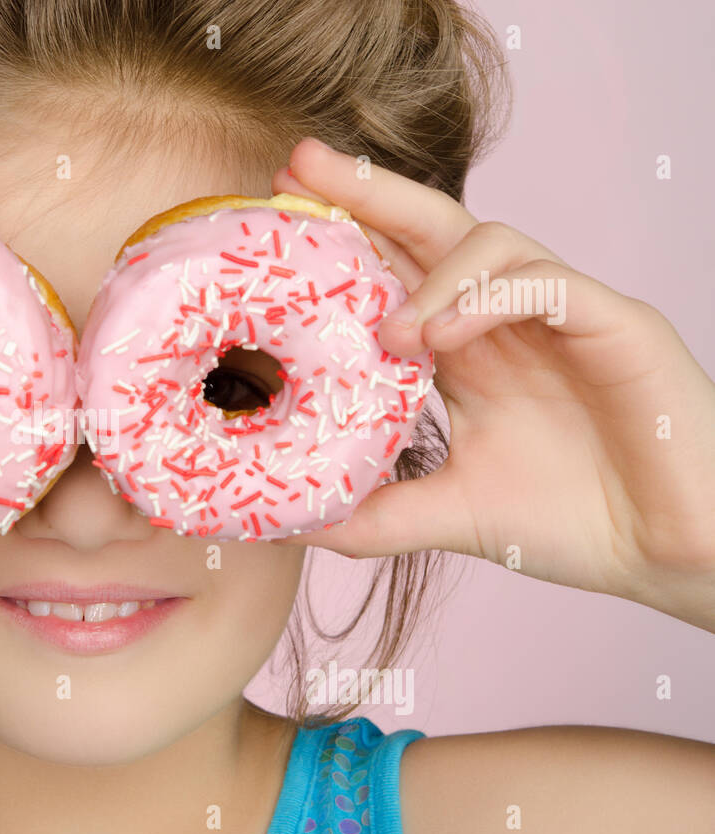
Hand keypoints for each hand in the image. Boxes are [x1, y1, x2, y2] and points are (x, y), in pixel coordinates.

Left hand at [273, 139, 714, 630]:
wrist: (669, 554)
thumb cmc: (575, 522)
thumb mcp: (451, 514)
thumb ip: (376, 515)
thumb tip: (293, 525)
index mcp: (469, 351)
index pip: (398, 271)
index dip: (343, 238)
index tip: (276, 215)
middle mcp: (508, 320)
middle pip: (433, 228)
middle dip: (366, 193)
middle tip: (297, 166)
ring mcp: (563, 316)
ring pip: (493, 241)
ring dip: (431, 272)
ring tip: (390, 328)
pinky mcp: (615, 326)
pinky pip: (547, 284)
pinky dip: (490, 298)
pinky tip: (445, 336)